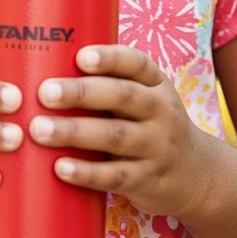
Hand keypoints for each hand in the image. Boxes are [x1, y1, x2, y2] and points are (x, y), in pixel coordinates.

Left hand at [29, 44, 207, 217]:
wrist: (197, 176)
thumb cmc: (152, 127)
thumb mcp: (146, 98)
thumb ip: (110, 86)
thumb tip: (46, 66)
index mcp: (157, 84)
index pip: (136, 63)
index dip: (109, 58)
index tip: (80, 57)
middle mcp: (161, 112)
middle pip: (122, 97)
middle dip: (81, 93)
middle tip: (45, 92)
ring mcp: (157, 147)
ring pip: (115, 136)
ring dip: (75, 132)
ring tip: (39, 129)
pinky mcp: (148, 181)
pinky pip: (116, 176)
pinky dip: (87, 172)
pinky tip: (60, 168)